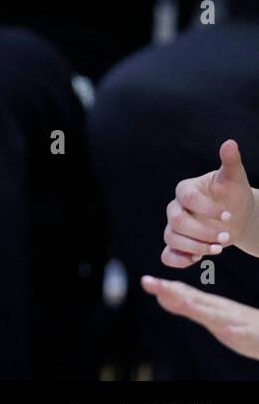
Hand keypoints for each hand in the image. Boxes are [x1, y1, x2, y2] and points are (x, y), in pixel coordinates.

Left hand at [142, 276, 258, 360]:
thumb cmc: (237, 321)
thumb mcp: (208, 315)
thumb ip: (187, 307)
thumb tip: (162, 297)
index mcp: (208, 305)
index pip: (183, 293)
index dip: (164, 287)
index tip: (145, 281)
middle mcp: (218, 309)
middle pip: (192, 298)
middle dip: (171, 291)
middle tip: (149, 282)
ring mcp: (232, 320)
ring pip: (214, 313)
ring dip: (196, 306)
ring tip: (180, 299)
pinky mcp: (247, 333)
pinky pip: (240, 332)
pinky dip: (233, 329)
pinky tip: (229, 329)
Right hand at [162, 140, 258, 267]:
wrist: (236, 217)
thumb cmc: (233, 195)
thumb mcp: (234, 179)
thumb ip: (230, 162)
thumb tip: (230, 143)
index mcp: (186, 190)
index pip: (187, 198)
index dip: (206, 208)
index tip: (229, 215)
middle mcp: (176, 208)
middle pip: (177, 221)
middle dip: (202, 231)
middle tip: (226, 236)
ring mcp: (174, 227)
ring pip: (171, 238)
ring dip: (195, 246)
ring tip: (220, 249)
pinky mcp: (177, 244)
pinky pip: (167, 255)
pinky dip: (179, 260)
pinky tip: (198, 259)